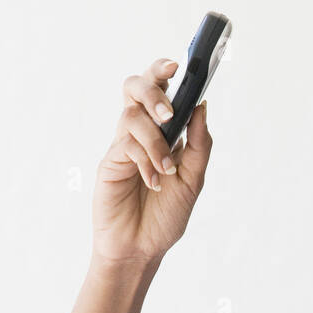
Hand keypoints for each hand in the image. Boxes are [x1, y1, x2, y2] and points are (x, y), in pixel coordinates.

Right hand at [91, 57, 212, 267]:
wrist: (142, 248)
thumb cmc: (166, 216)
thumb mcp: (194, 180)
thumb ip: (199, 144)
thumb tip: (202, 106)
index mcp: (163, 133)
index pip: (160, 92)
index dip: (163, 71)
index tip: (178, 64)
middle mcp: (140, 133)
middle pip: (135, 88)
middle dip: (152, 91)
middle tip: (169, 114)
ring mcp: (123, 145)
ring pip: (133, 116)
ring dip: (156, 140)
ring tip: (167, 170)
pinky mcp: (109, 161)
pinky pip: (126, 144)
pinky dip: (145, 160)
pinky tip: (153, 182)